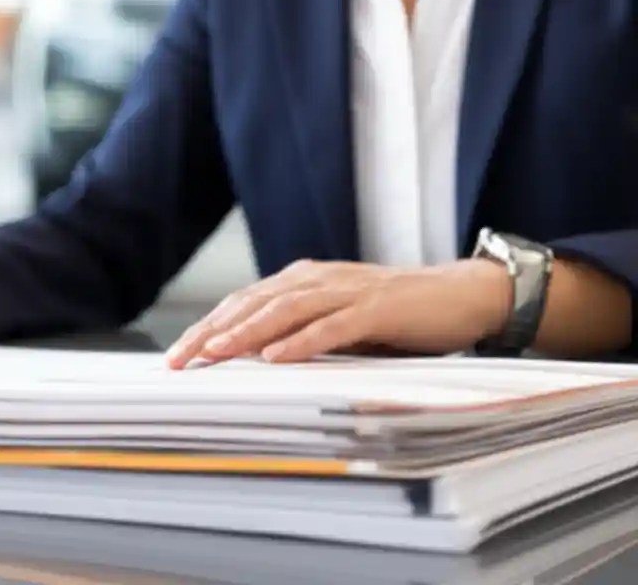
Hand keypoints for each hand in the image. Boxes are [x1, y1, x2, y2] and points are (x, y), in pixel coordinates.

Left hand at [165, 259, 511, 367]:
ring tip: (217, 354)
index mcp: (303, 281)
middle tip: (181, 358)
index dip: (209, 326)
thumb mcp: (338, 324)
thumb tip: (254, 360)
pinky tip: (277, 357)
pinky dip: (302, 341)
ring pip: (285, 310)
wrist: (463, 295)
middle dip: (213, 331)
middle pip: (254, 304)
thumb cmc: (397, 316)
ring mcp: (348, 291)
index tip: (178, 355)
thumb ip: (300, 332)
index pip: (244, 303)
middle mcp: (318, 280)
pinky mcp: (378, 308)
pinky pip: (333, 326)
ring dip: (247, 333)